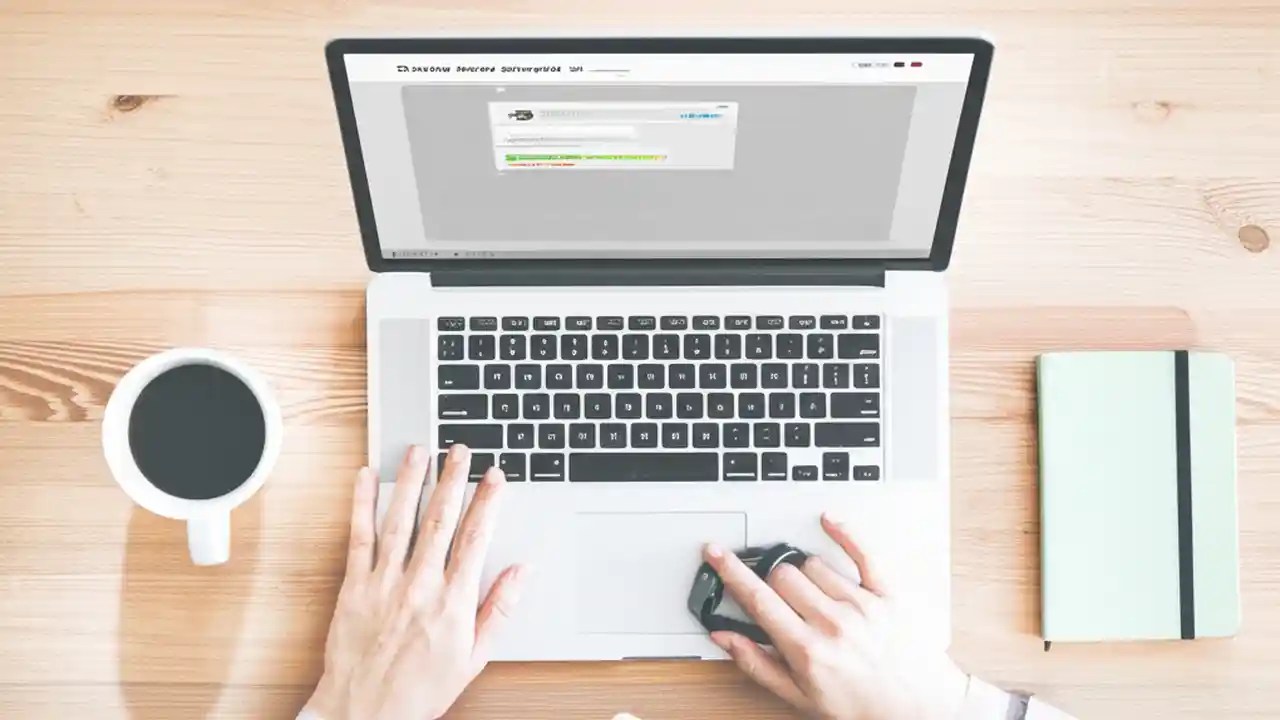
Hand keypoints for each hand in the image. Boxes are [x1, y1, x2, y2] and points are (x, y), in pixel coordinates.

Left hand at [304, 444, 526, 719]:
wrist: (366, 713)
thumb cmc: (420, 690)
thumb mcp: (475, 656)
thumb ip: (499, 610)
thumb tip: (521, 572)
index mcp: (453, 601)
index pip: (476, 537)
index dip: (488, 502)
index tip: (495, 476)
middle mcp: (419, 585)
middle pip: (440, 520)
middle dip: (453, 480)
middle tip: (460, 451)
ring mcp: (384, 583)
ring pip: (400, 520)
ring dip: (411, 481)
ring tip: (420, 451)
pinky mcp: (353, 587)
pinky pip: (358, 538)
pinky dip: (362, 505)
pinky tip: (366, 478)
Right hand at [704, 514, 966, 719]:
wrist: (917, 709)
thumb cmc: (859, 704)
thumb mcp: (799, 695)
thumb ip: (757, 663)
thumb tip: (724, 637)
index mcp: (807, 649)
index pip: (757, 599)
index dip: (731, 572)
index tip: (715, 553)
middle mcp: (833, 623)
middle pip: (782, 575)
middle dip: (772, 582)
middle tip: (779, 597)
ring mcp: (862, 605)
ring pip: (813, 564)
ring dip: (805, 574)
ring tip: (814, 598)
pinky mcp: (888, 593)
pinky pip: (863, 551)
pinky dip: (843, 532)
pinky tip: (828, 521)